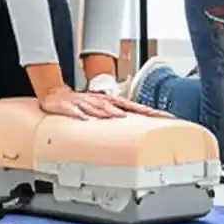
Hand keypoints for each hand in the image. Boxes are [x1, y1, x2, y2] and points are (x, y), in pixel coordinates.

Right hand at [38, 85, 171, 120]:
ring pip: (99, 107)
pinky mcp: (69, 106)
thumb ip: (116, 117)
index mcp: (110, 102)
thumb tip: (134, 128)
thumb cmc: (80, 104)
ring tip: (119, 117)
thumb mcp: (100, 109)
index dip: (152, 112)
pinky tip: (85, 119)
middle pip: (121, 106)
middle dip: (136, 111)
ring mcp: (85, 102)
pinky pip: (74, 110)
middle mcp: (101, 101)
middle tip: (152, 118)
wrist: (55, 95)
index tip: (168, 118)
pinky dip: (79, 114)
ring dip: (109, 112)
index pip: (135, 107)